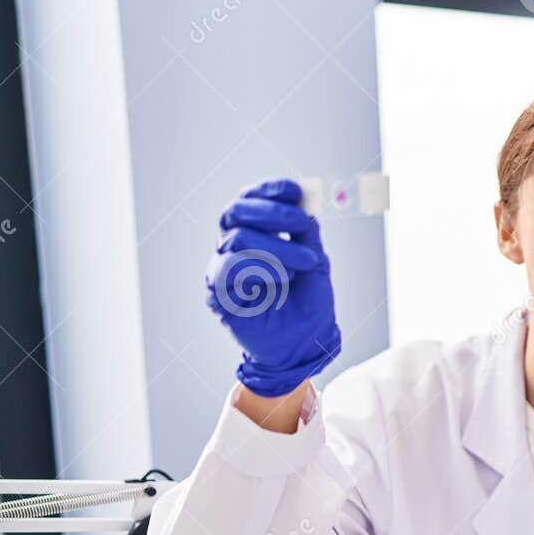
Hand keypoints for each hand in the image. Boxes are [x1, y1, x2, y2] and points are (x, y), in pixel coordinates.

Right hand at [205, 178, 341, 397]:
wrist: (305, 344)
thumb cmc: (309, 303)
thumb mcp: (315, 260)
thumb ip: (306, 230)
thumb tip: (304, 197)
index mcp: (255, 235)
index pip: (250, 200)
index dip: (269, 190)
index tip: (296, 191)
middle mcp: (233, 247)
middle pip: (235, 211)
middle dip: (271, 211)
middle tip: (302, 223)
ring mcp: (223, 269)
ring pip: (237, 237)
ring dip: (278, 247)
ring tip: (305, 264)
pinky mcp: (218, 293)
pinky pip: (229, 266)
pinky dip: (261, 267)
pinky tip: (283, 278)